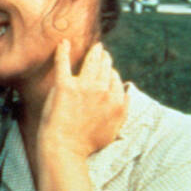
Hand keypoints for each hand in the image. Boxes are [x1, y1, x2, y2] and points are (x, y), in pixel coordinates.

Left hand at [37, 40, 126, 159]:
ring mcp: (83, 86)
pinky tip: (63, 42)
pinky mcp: (64, 86)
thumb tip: (127, 95)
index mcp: (116, 100)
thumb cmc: (87, 143)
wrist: (65, 147)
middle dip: (105, 59)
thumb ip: (123, 110)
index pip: (115, 79)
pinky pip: (64, 63)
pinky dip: (63, 51)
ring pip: (91, 63)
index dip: (110, 73)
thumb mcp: (114, 129)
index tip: (107, 70)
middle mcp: (102, 90)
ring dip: (94, 53)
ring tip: (95, 47)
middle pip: (105, 68)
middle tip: (102, 52)